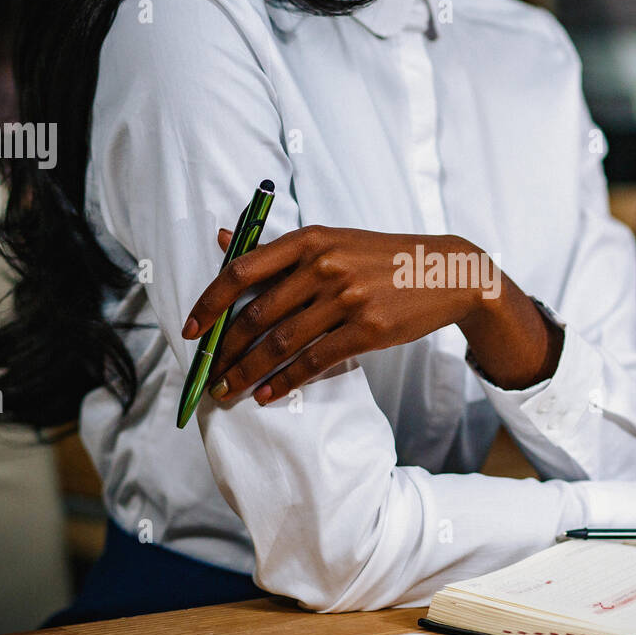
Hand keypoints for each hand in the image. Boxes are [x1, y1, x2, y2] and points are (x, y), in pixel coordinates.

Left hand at [181, 224, 557, 404]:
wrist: (445, 272)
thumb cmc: (381, 257)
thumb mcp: (332, 240)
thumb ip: (278, 248)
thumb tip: (222, 241)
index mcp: (310, 240)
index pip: (242, 271)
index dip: (209, 303)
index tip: (190, 329)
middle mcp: (325, 267)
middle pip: (256, 315)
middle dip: (225, 350)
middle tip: (208, 373)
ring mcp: (347, 299)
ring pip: (282, 343)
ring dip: (249, 372)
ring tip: (229, 390)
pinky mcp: (368, 330)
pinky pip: (315, 362)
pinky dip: (287, 382)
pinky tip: (268, 395)